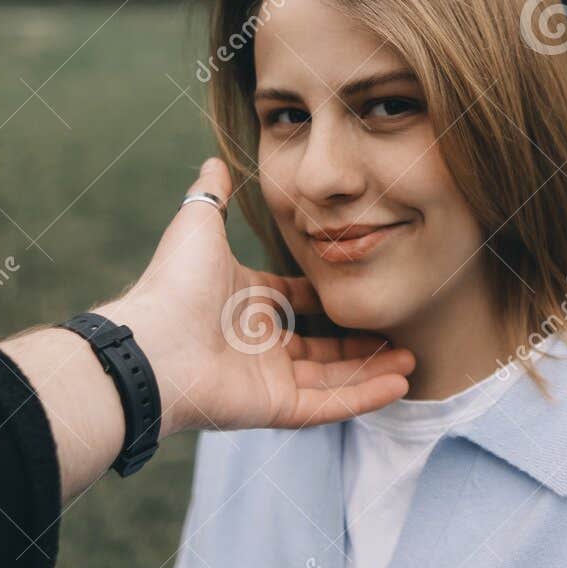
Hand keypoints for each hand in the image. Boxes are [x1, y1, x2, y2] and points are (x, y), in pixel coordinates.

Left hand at [0, 158, 413, 500]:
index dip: (325, 298)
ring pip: (333, 378)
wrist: (154, 344)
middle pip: (320, 346)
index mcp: (243, 303)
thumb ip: (213, 194)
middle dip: (361, 343)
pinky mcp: (275, 407)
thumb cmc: (175, 284)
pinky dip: (364, 396)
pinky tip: (400, 383)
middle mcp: (257, 343)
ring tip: (412, 361)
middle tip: (399, 336)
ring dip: (372, 370)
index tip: (359, 287)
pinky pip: (329, 405)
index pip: (294, 302)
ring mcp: (268, 379)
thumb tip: (215, 159)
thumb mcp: (198, 224)